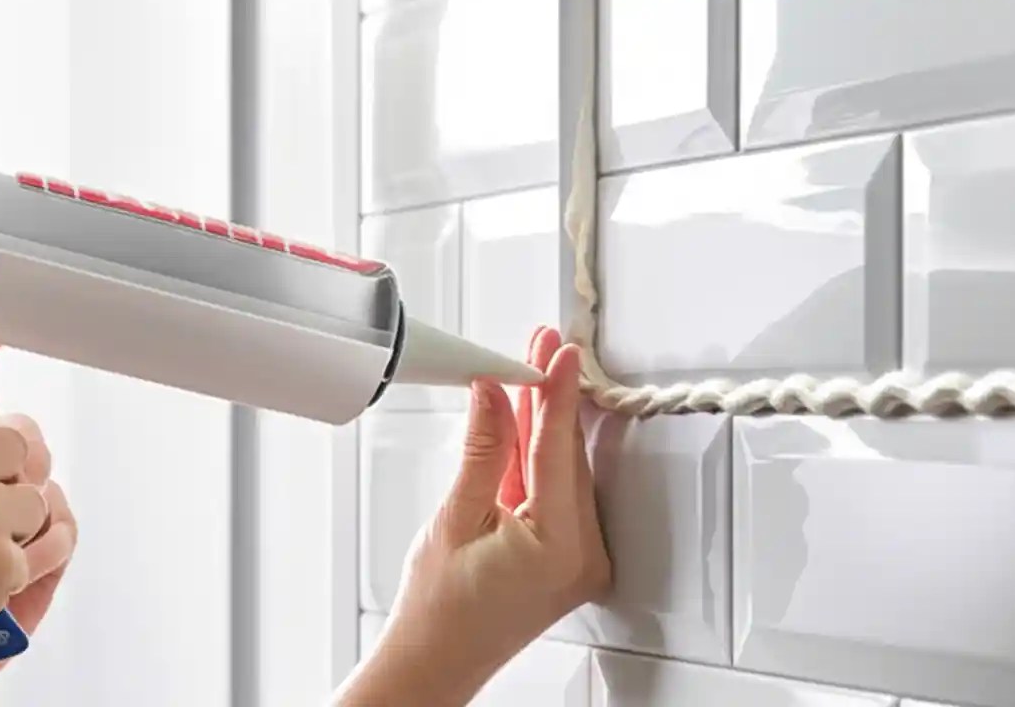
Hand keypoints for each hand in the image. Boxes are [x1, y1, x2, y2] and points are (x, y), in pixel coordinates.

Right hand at [334, 328, 610, 706]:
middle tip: (537, 349)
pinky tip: (523, 422)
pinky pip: (556, 495)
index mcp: (560, 548)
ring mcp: (579, 560)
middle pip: (565, 458)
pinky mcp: (567, 559)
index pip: (559, 451)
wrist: (432, 664)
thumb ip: (483, 449)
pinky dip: (537, 460)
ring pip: (561, 473)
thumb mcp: (456, 517)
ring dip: (543, 425)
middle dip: (548, 401)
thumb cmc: (436, 613)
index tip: (561, 353)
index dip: (558, 394)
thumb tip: (493, 392)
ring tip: (526, 374)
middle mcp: (582, 556)